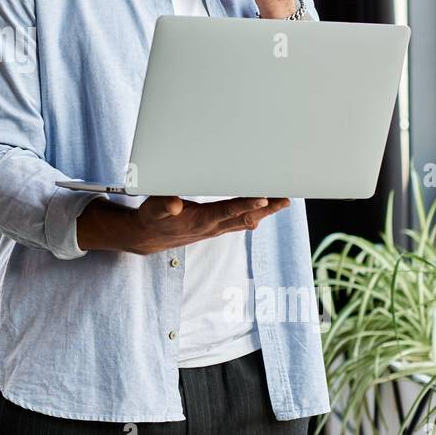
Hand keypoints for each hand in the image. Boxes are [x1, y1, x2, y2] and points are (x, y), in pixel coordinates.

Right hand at [77, 195, 290, 254]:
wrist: (149, 238)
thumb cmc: (152, 218)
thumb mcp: (152, 209)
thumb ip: (163, 205)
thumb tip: (175, 204)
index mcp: (199, 220)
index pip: (227, 211)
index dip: (246, 204)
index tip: (264, 196)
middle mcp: (212, 227)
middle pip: (245, 217)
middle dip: (267, 208)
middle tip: (287, 198)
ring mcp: (215, 229)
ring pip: (246, 220)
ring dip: (266, 212)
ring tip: (284, 201)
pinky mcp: (215, 228)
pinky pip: (240, 221)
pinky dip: (255, 214)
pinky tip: (266, 208)